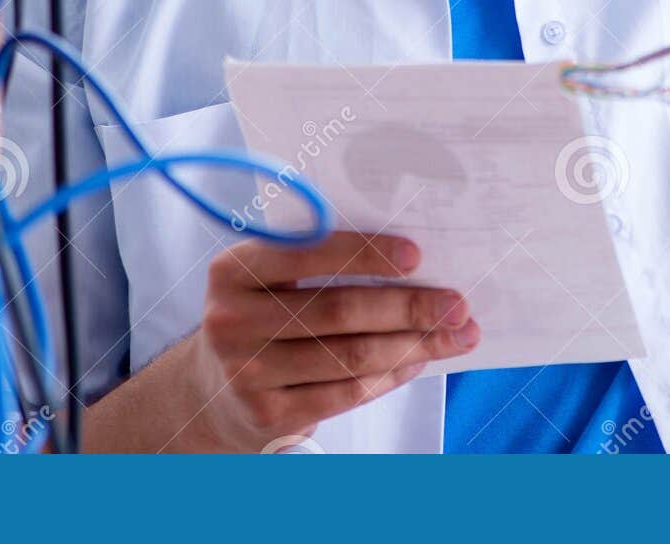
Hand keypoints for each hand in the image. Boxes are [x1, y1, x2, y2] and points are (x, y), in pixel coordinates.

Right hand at [179, 230, 479, 452]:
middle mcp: (233, 321)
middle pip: (339, 311)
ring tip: (456, 334)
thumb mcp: (267, 277)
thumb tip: (411, 257)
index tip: (418, 254)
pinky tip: (419, 360)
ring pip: (350, 357)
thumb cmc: (263, 314)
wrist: (211, 391)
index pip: (308, 254)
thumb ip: (315, 258)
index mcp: (233, 270)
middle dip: (408, 306)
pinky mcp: (269, 416)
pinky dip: (392, 375)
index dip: (366, 253)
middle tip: (457, 303)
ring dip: (413, 345)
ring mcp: (248, 373)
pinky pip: (347, 393)